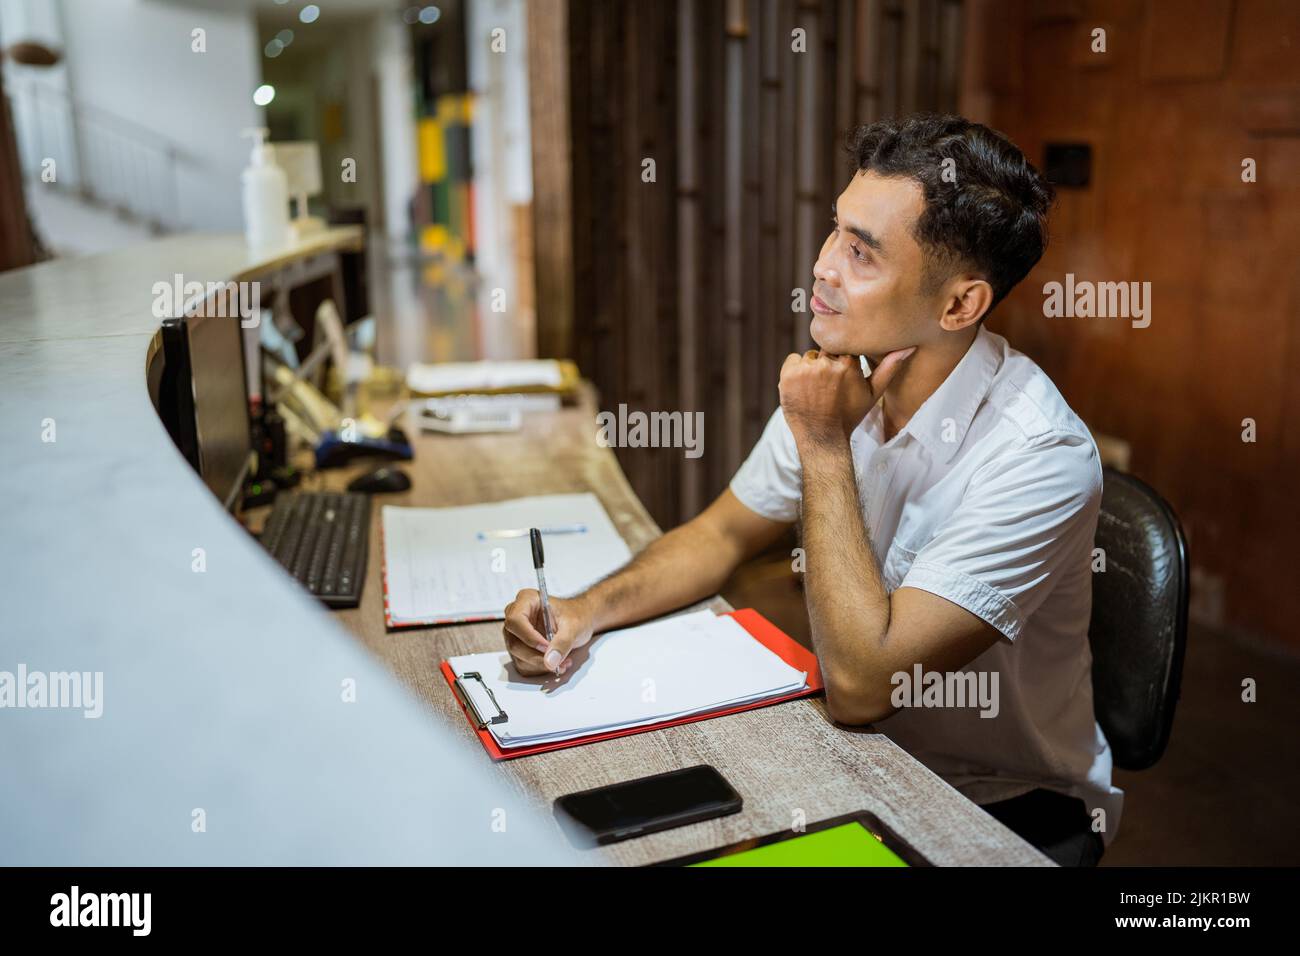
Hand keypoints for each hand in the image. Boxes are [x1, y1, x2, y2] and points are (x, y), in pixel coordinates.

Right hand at [502, 590, 596, 675]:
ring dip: (540, 665)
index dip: (529, 637)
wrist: (580, 620)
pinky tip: (555, 662)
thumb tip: (550, 661)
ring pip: (518, 657)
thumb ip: (562, 642)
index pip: (515, 620)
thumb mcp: (574, 626)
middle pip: (514, 642)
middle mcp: (517, 616)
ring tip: (562, 661)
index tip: (547, 646)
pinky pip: (523, 665)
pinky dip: (540, 668)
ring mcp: (516, 634)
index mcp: (526, 600)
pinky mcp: (520, 648)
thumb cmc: (576, 615)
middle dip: (536, 656)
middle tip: (557, 659)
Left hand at [778, 347, 915, 446]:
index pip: (844, 346)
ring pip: (809, 356)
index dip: (842, 359)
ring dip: (811, 368)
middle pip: (826, 350)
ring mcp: (806, 370)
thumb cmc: (850, 415)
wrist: (822, 437)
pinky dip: (794, 371)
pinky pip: (792, 359)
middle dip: (827, 364)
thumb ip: (889, 367)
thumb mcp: (873, 392)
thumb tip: (908, 347)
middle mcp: (827, 365)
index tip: (841, 373)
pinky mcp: (788, 376)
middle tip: (828, 386)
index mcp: (848, 364)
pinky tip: (802, 388)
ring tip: (816, 389)